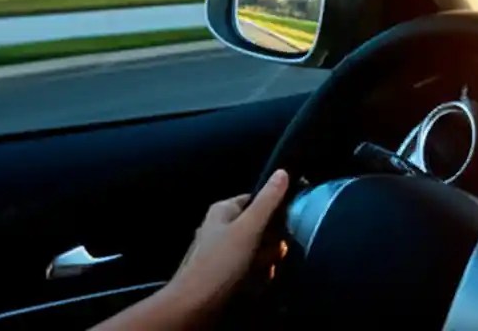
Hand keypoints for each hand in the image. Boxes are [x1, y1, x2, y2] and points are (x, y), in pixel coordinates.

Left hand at [91, 170, 288, 330]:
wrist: (194, 305)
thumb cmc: (219, 263)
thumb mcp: (248, 228)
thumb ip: (267, 201)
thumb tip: (282, 171)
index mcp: (224, 210)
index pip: (258, 200)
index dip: (274, 212)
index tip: (284, 226)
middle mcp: (221, 227)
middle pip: (260, 227)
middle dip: (271, 243)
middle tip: (269, 254)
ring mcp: (222, 251)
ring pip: (257, 250)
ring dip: (265, 261)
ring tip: (261, 271)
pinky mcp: (224, 272)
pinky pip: (249, 268)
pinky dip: (256, 275)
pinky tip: (256, 283)